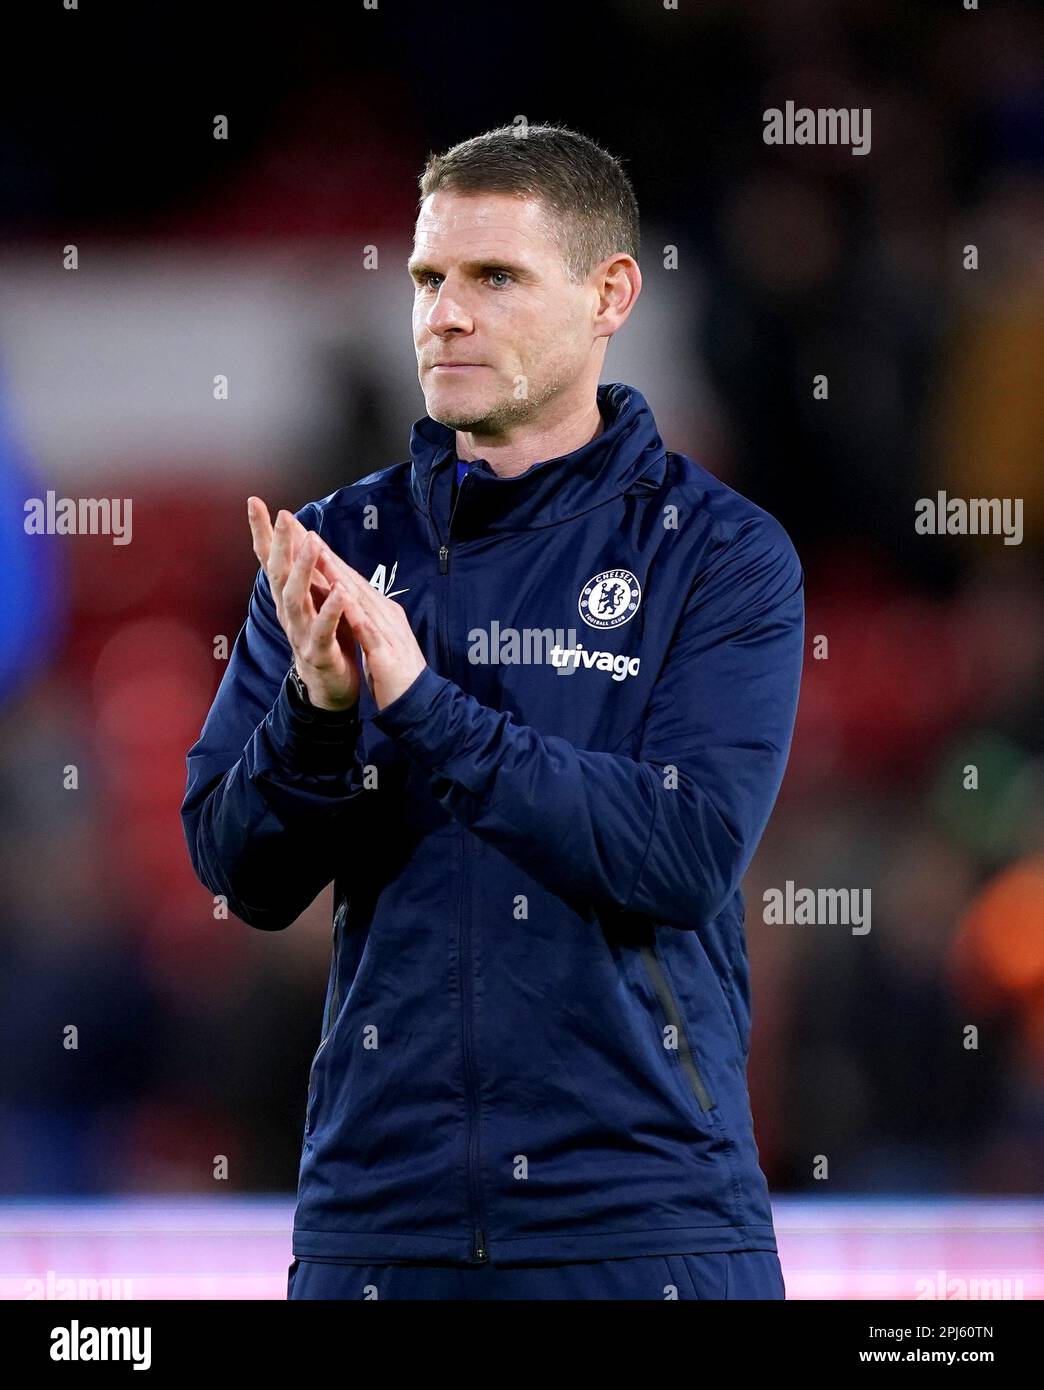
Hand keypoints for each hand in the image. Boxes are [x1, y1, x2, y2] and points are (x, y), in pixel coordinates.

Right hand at [247, 497, 359, 711]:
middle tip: (284, 516)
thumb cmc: (324, 639)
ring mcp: (300, 633)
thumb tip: (298, 536)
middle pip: (279, 574)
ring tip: (312, 543)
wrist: (329, 689)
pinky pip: (323, 629)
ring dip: (304, 569)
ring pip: (296, 598)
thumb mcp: (312, 602)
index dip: (262, 532)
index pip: (270, 559)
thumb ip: (305, 574)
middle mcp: (288, 612)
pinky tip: (341, 591)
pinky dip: (332, 609)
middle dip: (281, 543)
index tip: (255, 502)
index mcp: (288, 598)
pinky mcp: (318, 652)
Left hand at [311, 540, 427, 709]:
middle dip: (327, 554)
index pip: (350, 581)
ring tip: (317, 552)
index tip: (304, 536)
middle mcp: (385, 615)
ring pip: (360, 598)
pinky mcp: (387, 654)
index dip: (327, 557)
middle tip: (303, 528)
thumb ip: (365, 616)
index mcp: (381, 612)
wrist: (421, 705)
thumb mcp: (377, 638)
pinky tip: (341, 597)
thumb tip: (350, 597)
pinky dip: (355, 613)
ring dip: (338, 574)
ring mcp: (387, 632)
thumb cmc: (396, 674)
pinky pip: (369, 631)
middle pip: (353, 581)